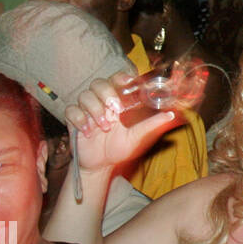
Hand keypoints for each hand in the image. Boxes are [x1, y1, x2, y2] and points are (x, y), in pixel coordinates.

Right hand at [64, 71, 183, 173]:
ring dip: (95, 109)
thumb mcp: (138, 137)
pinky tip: (88, 131)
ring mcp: (87, 110)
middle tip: (115, 109)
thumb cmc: (120, 149)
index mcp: (118, 102)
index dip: (121, 78)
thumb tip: (171, 115)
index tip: (128, 81)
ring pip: (85, 95)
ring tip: (105, 126)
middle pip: (99, 83)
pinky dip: (80, 119)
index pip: (117, 80)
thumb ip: (151, 125)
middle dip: (107, 94)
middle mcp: (101, 102)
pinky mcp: (74, 120)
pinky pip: (71, 110)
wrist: (102, 166)